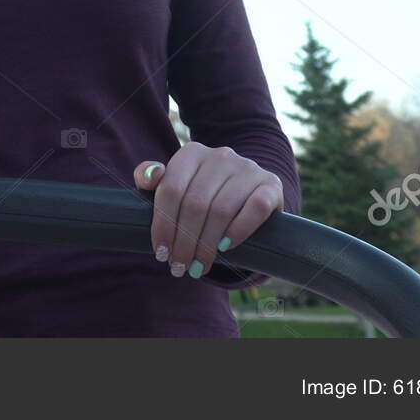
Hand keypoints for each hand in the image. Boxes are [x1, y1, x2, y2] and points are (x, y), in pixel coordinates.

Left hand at [133, 143, 283, 279]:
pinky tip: (226, 247)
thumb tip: (150, 176)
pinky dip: (238, 231)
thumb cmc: (201, 193)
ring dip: (207, 244)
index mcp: (192, 153)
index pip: (170, 190)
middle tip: (179, 266)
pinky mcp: (270, 185)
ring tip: (198, 265)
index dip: (163, 225)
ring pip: (221, 210)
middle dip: (184, 242)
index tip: (160, 252)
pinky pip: (255, 209)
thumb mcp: (174, 183)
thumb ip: (149, 178)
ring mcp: (248, 168)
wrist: (247, 192)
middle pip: (195, 204)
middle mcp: (220, 155)